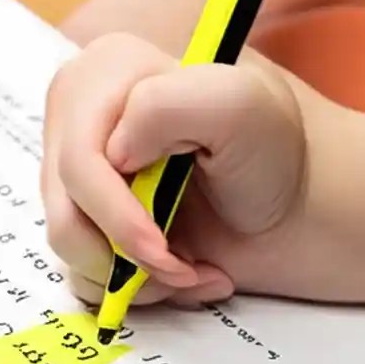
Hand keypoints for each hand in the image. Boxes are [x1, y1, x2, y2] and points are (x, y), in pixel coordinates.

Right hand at [40, 32, 310, 308]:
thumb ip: (166, 105)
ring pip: (68, 246)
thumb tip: (114, 152)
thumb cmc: (276, 148)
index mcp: (101, 77)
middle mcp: (76, 121)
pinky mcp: (85, 216)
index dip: (115, 216)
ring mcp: (75, 173)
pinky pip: (78, 269)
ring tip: (190, 268)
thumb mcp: (238, 104)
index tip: (165, 251)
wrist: (300, 200)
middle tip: (184, 268)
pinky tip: (176, 270)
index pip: (77, 162)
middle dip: (125, 255)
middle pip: (64, 211)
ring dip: (132, 275)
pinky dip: (129, 286)